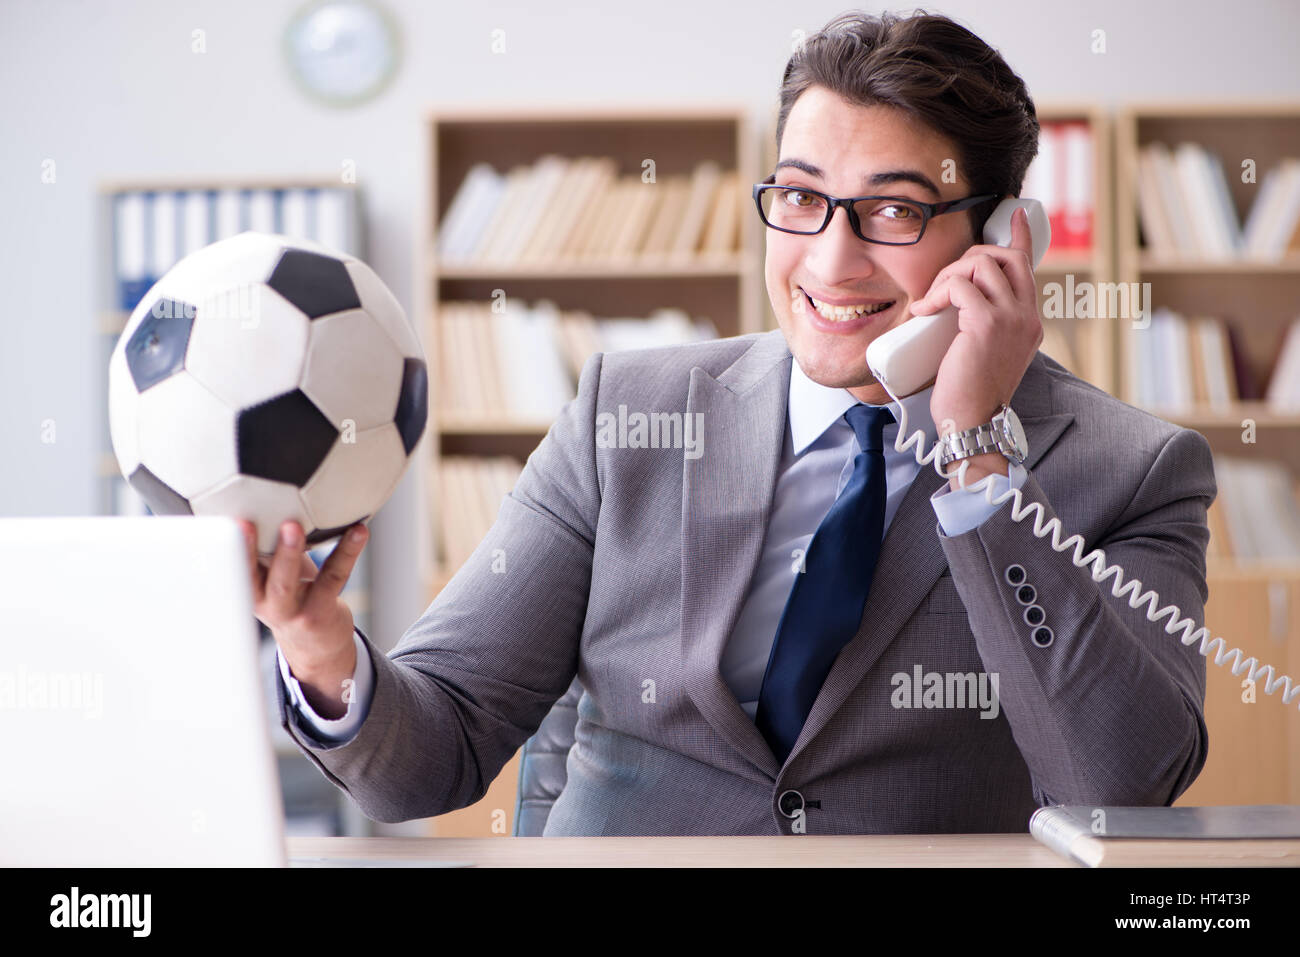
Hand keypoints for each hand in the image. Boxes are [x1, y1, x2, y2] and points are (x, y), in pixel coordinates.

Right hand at [241, 518, 365, 717]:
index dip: (229, 547)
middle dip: (250, 550)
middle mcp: (267, 604)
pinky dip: (347, 550)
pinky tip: (358, 532)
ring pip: (288, 582)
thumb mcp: (270, 579)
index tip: (223, 522)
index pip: (234, 568)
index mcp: (250, 591)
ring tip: (294, 527)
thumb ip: (265, 550)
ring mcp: (294, 610)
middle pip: (254, 578)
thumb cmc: (292, 599)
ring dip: (290, 553)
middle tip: (247, 523)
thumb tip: (266, 501)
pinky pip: (334, 577)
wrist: (315, 647)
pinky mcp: (321, 610)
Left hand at [911, 205, 1041, 440]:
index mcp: (1028, 322)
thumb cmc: (969, 395)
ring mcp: (1011, 318)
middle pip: (1006, 257)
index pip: (1028, 267)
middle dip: (970, 257)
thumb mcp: (983, 354)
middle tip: (944, 282)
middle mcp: (1026, 316)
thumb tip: (952, 306)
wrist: (973, 422)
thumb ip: (981, 327)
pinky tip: (924, 312)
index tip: (1017, 214)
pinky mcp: (987, 324)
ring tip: (931, 302)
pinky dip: (937, 293)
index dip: (1021, 237)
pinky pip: (960, 287)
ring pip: (981, 266)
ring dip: (948, 275)